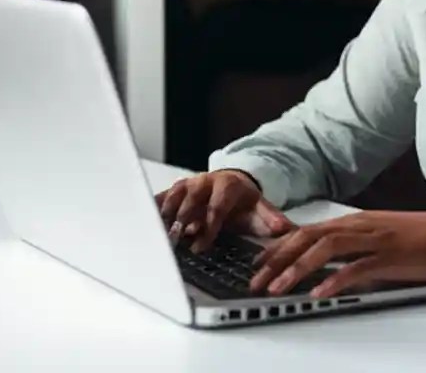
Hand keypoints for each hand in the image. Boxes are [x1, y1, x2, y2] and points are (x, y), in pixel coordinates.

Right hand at [156, 170, 293, 252]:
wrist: (233, 183)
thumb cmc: (244, 201)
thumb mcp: (260, 208)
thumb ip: (271, 219)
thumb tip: (284, 228)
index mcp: (228, 185)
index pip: (217, 206)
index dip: (209, 225)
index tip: (201, 245)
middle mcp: (206, 181)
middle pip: (191, 198)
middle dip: (183, 218)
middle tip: (175, 238)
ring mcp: (189, 184)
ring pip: (174, 195)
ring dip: (165, 213)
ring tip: (155, 232)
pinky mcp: (175, 189)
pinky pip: (161, 196)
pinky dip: (152, 208)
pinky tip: (141, 222)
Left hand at [248, 210, 425, 297]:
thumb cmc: (421, 238)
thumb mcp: (379, 238)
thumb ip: (353, 248)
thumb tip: (325, 265)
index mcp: (356, 222)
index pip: (308, 230)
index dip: (279, 246)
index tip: (258, 263)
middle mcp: (360, 226)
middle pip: (309, 237)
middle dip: (277, 258)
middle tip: (255, 279)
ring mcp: (374, 240)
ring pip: (325, 249)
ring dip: (297, 268)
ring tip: (277, 287)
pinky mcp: (390, 257)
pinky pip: (356, 268)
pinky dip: (335, 280)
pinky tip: (319, 292)